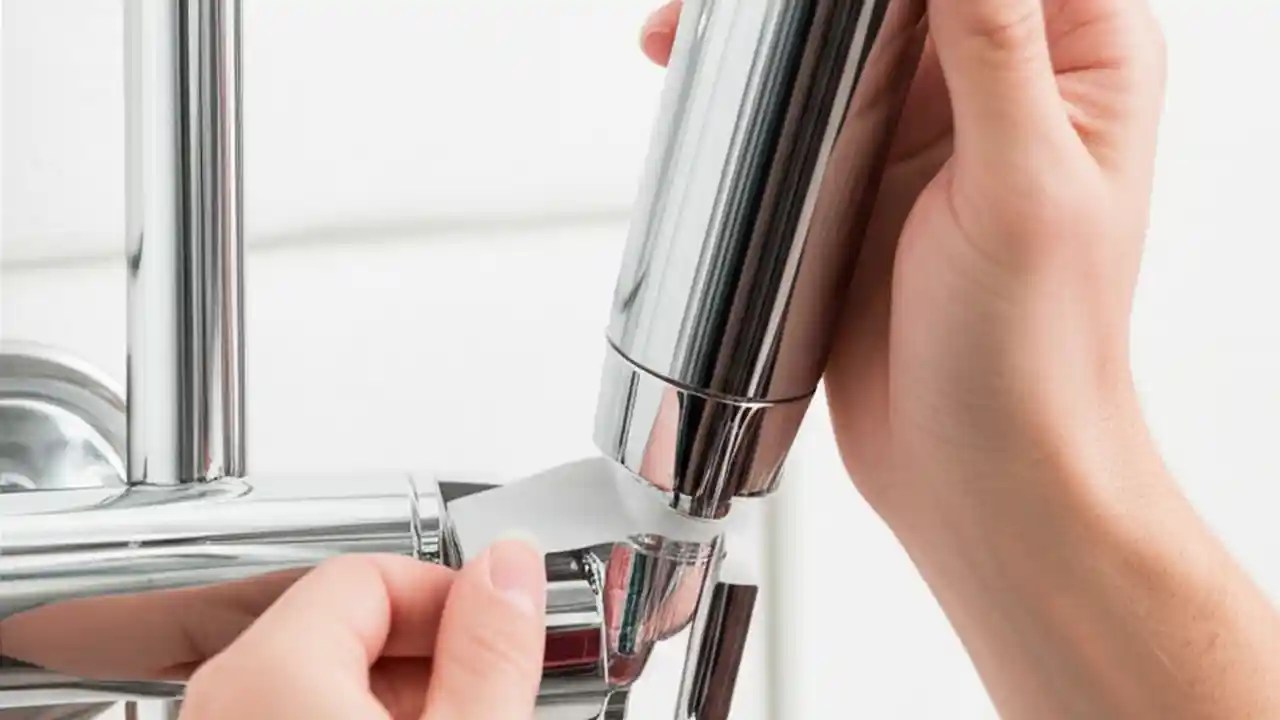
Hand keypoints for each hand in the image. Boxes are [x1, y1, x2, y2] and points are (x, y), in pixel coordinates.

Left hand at [179, 543, 546, 719]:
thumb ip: (490, 650)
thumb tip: (510, 568)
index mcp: (266, 676)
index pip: (370, 573)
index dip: (453, 593)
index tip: (502, 626)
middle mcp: (222, 704)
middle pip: (343, 624)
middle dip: (431, 648)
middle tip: (492, 689)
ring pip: (320, 680)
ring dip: (399, 693)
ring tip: (460, 719)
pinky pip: (296, 717)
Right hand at [641, 0, 1164, 532]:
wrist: (974, 469)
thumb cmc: (1034, 353)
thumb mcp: (1020, 185)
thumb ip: (992, 44)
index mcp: (1080, 60)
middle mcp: (1005, 80)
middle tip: (726, 7)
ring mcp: (929, 127)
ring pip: (841, 30)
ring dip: (768, 25)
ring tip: (689, 30)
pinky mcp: (864, 174)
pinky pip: (804, 99)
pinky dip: (752, 83)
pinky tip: (703, 78)